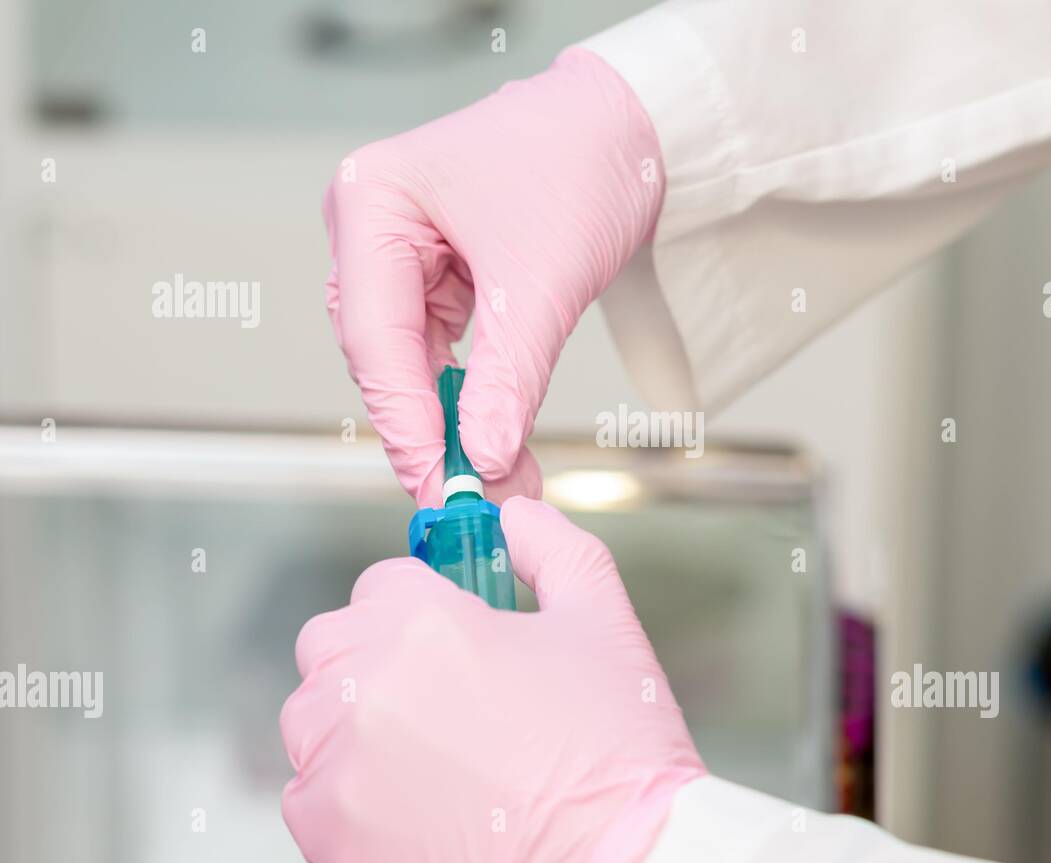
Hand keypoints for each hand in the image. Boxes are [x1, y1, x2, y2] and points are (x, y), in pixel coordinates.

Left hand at [279, 497, 705, 862]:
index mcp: (423, 624)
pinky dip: (350, 795)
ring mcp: (339, 766)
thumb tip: (518, 518)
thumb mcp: (603, 623)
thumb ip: (555, 550)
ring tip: (435, 756)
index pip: (382, 583)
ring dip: (358, 724)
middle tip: (444, 695)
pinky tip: (418, 803)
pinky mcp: (330, 836)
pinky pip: (311, 792)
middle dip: (378, 657)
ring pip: (314, 719)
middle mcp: (365, 687)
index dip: (424, 605)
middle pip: (333, 645)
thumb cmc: (616, 753)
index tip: (451, 634)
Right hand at [323, 48, 664, 506]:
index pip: (375, 335)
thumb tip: (487, 457)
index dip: (405, 422)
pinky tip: (496, 438)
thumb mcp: (543, 282)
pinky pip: (442, 348)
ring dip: (453, 420)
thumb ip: (509, 377)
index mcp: (373, 201)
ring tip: (497, 480)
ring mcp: (400, 247)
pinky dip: (470, 393)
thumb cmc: (584, 164)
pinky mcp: (437, 270)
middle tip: (467, 497)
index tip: (438, 484)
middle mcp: (372, 223)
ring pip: (412, 359)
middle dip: (430, 428)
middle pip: (384, 353)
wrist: (630, 129)